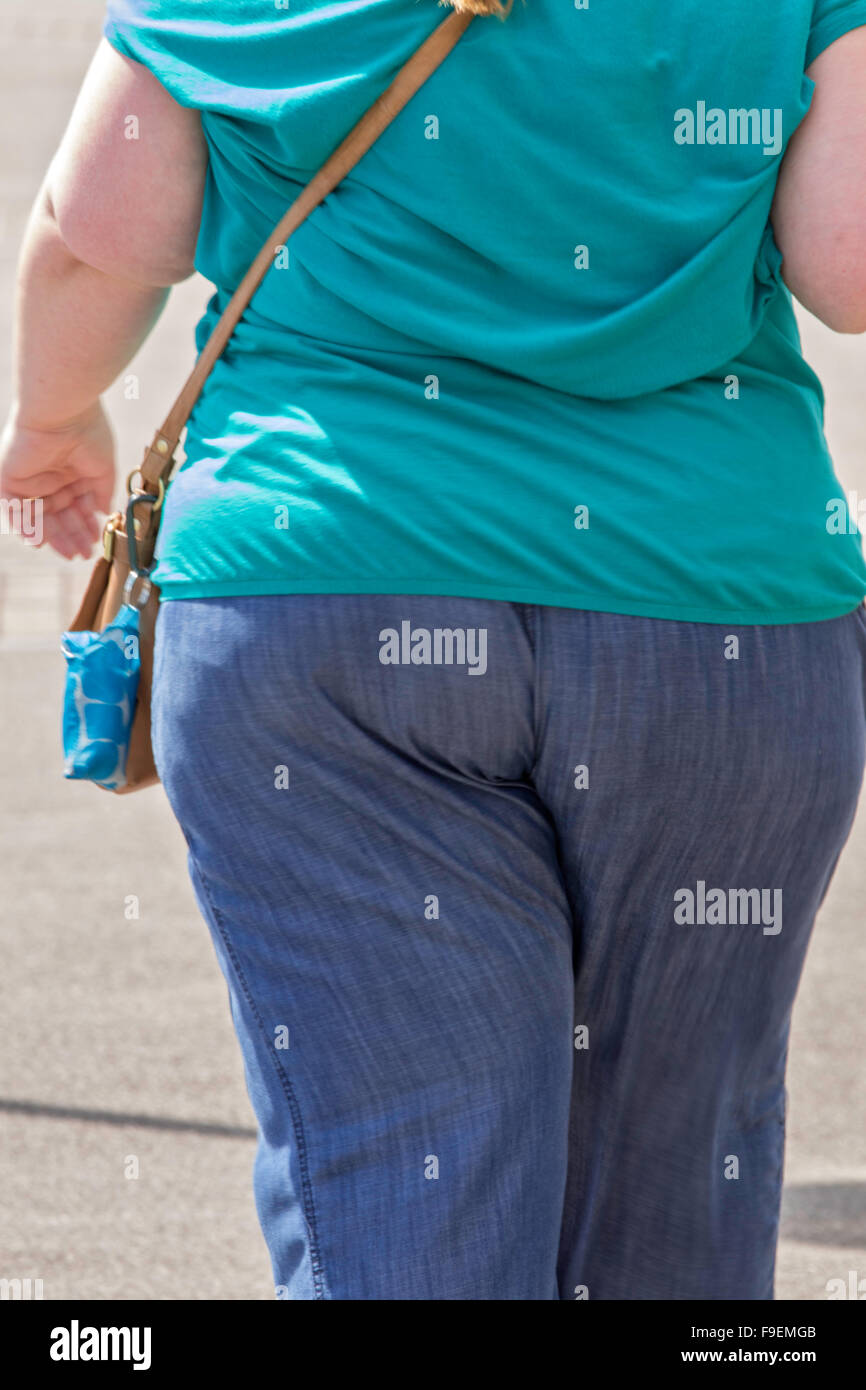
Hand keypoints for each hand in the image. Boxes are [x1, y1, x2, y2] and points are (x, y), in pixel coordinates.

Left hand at [0, 401, 114, 558]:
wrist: (62, 411)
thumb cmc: (87, 432)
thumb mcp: (103, 469)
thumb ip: (102, 493)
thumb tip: (105, 513)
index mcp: (71, 474)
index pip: (76, 508)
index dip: (86, 526)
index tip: (96, 541)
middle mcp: (49, 478)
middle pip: (59, 516)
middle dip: (71, 536)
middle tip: (82, 554)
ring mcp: (29, 479)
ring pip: (39, 517)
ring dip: (53, 536)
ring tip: (69, 552)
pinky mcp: (9, 479)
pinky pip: (14, 509)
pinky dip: (25, 525)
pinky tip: (40, 542)